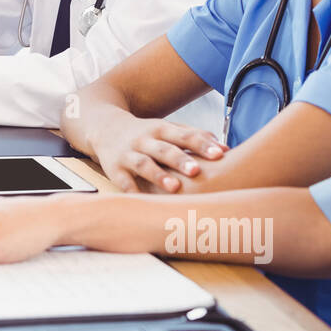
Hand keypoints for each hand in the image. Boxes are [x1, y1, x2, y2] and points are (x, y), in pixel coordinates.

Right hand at [91, 114, 224, 192]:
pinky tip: (143, 202)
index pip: (184, 135)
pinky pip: (123, 182)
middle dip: (180, 159)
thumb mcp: (168, 128)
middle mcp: (144, 140)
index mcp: (161, 129)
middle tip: (196, 171)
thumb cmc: (146, 133)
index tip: (220, 154)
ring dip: (159, 175)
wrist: (104, 127)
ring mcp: (127, 154)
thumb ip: (194, 136)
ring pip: (143, 164)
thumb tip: (226, 149)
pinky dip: (132, 191)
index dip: (201, 144)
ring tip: (175, 187)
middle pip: (164, 149)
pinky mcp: (114, 169)